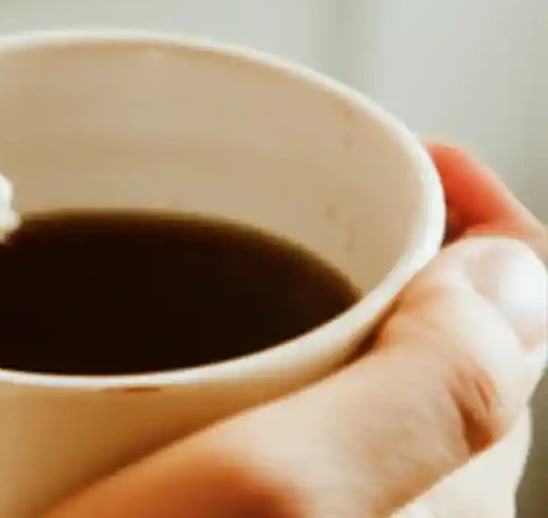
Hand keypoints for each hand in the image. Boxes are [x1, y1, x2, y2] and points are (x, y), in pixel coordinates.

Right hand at [50, 145, 546, 517]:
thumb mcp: (278, 509)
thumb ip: (425, 392)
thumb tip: (515, 271)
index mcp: (439, 507)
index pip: (515, 335)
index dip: (480, 226)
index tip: (401, 155)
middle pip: (411, 356)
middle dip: (359, 261)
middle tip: (262, 199)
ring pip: (320, 400)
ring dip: (269, 319)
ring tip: (180, 264)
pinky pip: (239, 446)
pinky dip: (205, 384)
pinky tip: (127, 374)